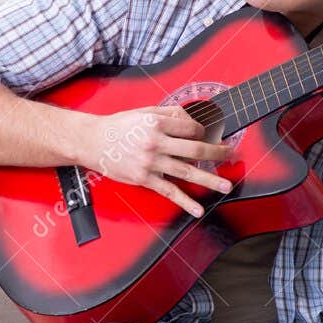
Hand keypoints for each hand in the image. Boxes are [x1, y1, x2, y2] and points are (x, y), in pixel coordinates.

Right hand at [79, 105, 233, 217]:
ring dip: (210, 179)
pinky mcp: (144, 179)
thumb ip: (170, 114)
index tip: (208, 135)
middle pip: (195, 149)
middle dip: (217, 152)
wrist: (92, 141)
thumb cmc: (118, 126)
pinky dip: (185, 202)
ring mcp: (151, 162)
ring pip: (187, 171)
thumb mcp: (144, 112)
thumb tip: (194, 118)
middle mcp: (155, 142)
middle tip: (230, 154)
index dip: (204, 131)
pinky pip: (169, 191)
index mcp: (157, 123)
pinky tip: (198, 210)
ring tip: (226, 185)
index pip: (191, 128)